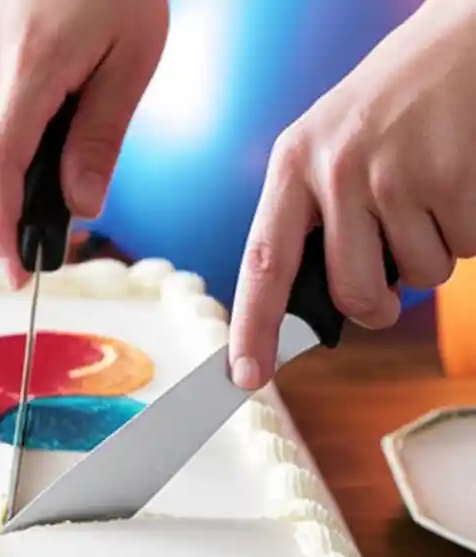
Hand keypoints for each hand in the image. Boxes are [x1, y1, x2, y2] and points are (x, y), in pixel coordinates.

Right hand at [0, 0, 168, 286]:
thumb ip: (100, 136)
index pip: (0, 170)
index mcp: (27, 67)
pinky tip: (45, 120)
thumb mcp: (130, 59)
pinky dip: (11, 130)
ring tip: (59, 165)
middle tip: (52, 241)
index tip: (15, 274)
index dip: (3, 231)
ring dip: (18, 164)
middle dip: (18, 206)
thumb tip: (79, 204)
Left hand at [230, 0, 475, 389]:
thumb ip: (314, 213)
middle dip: (377, 302)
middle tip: (392, 270)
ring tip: (431, 190)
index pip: (263, 264)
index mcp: (294, 164)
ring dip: (434, 251)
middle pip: (352, 291)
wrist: (463, 37)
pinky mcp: (454, 180)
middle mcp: (336, 171)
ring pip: (420, 276)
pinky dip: (470, 228)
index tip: (244, 376)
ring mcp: (397, 176)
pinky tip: (460, 180)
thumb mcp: (329, 142)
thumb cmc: (394, 100)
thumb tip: (317, 300)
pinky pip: (465, 249)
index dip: (253, 328)